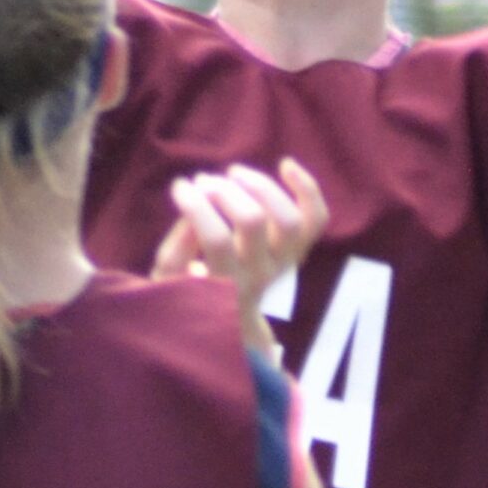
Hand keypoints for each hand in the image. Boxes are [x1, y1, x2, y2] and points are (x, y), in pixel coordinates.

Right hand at [154, 160, 328, 357]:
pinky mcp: (298, 250)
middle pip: (253, 221)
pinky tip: (286, 165)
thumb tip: (191, 208)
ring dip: (262, 186)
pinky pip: (316, 219)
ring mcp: (284, 263)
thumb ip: (177, 249)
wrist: (234, 322)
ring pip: (289, 219)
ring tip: (233, 173)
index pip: (216, 239)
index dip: (197, 206)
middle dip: (224, 191)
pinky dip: (308, 189)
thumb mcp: (171, 283)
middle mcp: (260, 274)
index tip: (180, 187)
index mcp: (225, 286)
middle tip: (202, 181)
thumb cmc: (194, 295)